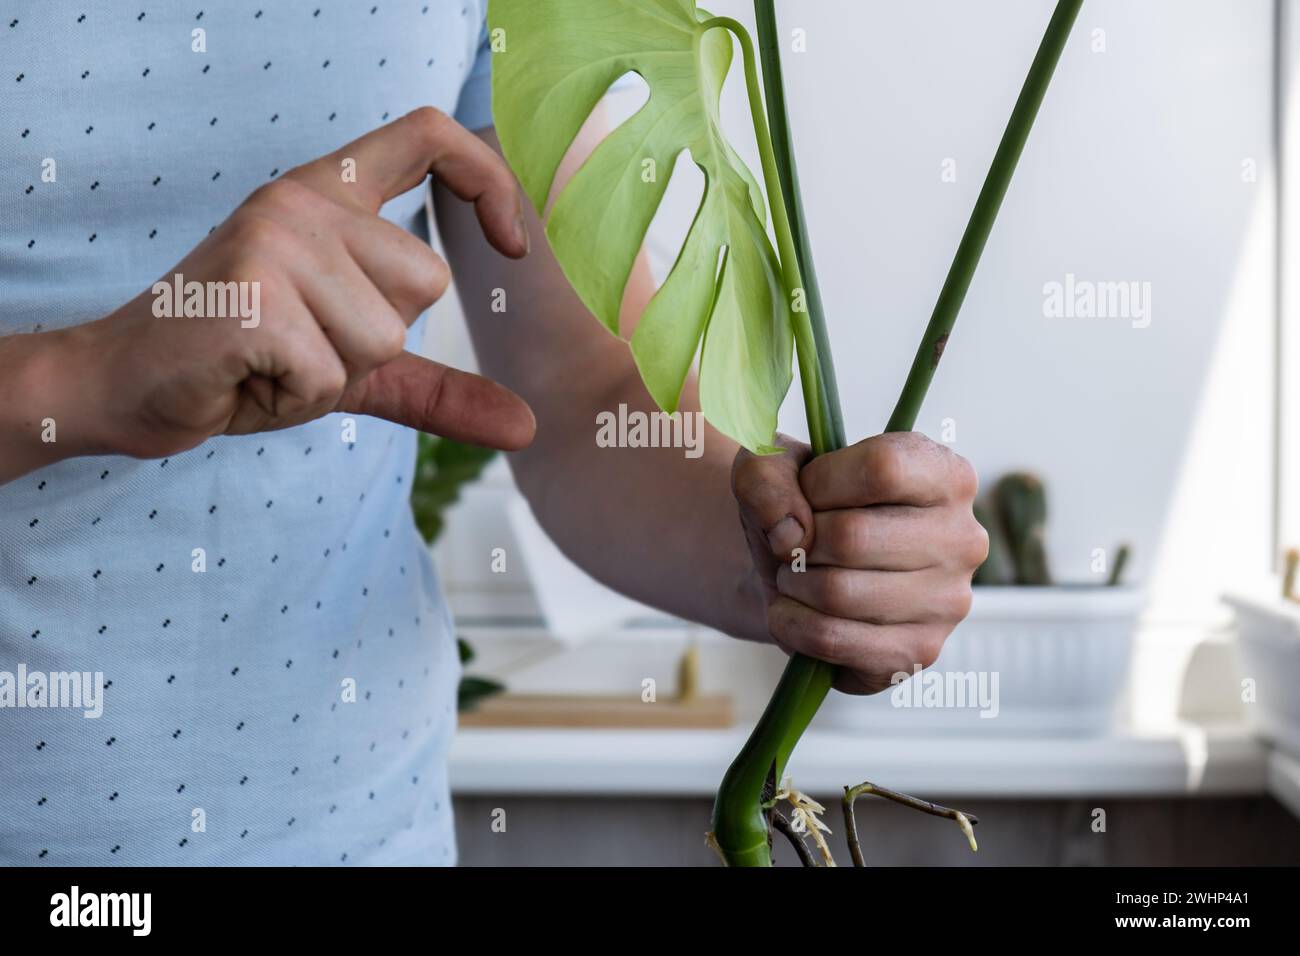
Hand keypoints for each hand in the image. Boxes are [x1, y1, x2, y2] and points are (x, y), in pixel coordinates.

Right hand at [65, 107, 535, 460]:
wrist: (124, 385)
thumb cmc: (241, 363)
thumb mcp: (353, 369)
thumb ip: (439, 388)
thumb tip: (528, 427)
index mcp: (328, 194)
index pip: (428, 136)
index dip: (488, 178)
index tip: (511, 244)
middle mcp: (303, 199)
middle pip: (423, 284)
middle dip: (372, 346)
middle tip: (297, 345)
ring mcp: (274, 238)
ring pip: (383, 337)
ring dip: (332, 377)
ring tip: (269, 361)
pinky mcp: (253, 293)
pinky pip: (332, 375)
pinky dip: (296, 399)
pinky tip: (247, 377)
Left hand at [732, 432, 987, 694]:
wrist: (802, 573)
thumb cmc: (801, 509)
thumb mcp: (771, 465)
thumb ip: (765, 475)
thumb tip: (789, 535)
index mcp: (945, 475)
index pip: (881, 470)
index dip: (821, 483)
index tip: (805, 495)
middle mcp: (962, 538)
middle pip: (853, 537)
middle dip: (799, 543)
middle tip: (793, 546)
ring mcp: (947, 602)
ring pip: (838, 593)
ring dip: (791, 584)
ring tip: (794, 577)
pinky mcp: (918, 652)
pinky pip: (831, 640)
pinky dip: (790, 624)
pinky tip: (792, 612)